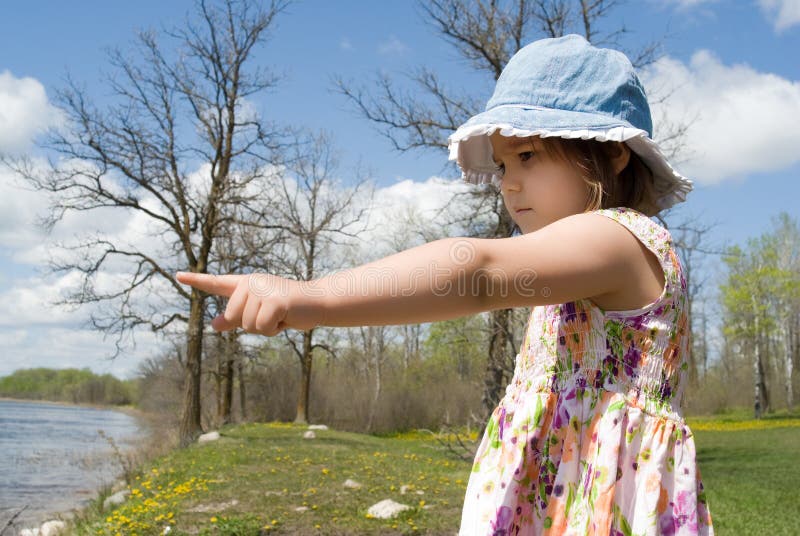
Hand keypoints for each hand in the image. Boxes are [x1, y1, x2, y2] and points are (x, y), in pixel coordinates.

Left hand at [175, 271, 324, 335]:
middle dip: (252, 325)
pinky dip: (275, 329)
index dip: (196, 281)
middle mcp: (251, 283)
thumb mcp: (260, 313)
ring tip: (281, 315)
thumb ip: (236, 318)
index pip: (217, 283)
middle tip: (272, 315)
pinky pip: (263, 327)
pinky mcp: (275, 300)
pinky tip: (286, 317)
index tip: (177, 276)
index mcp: (246, 284)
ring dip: (266, 328)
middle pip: (233, 317)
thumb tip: (213, 325)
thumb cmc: (288, 310)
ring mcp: (263, 290)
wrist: (317, 302)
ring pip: (248, 326)